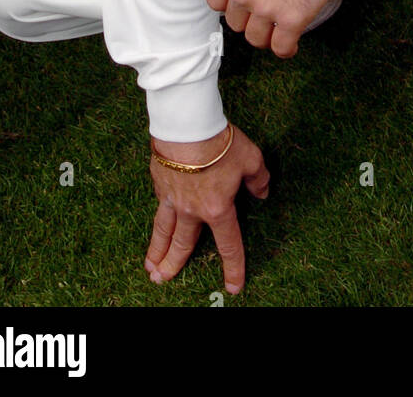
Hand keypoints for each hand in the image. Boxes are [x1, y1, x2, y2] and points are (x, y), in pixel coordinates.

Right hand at [145, 124, 268, 294]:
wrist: (187, 124)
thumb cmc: (220, 142)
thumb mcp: (250, 158)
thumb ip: (258, 179)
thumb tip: (262, 192)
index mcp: (217, 209)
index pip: (228, 245)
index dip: (233, 268)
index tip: (233, 287)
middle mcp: (192, 210)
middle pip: (183, 245)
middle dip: (174, 265)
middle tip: (163, 280)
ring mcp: (172, 198)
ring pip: (163, 231)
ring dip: (156, 250)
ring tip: (150, 267)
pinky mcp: (159, 183)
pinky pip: (159, 204)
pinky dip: (157, 216)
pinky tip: (155, 221)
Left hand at [207, 0, 342, 57]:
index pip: (215, 2)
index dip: (230, 5)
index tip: (240, 6)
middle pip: (235, 23)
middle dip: (249, 19)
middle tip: (264, 12)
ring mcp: (265, 8)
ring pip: (256, 38)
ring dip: (266, 35)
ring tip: (277, 29)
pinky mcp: (291, 20)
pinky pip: (281, 47)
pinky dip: (286, 49)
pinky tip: (291, 43)